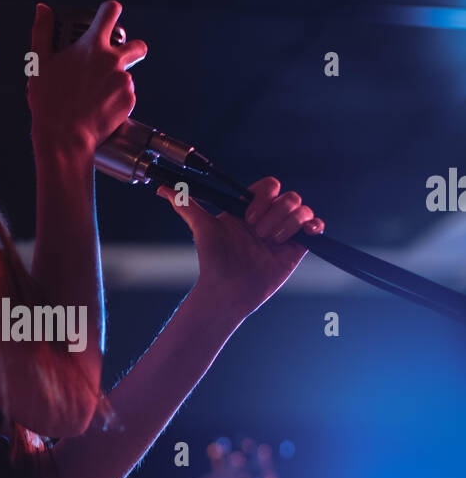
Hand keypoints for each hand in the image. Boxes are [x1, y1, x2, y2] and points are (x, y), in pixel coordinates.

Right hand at [26, 0, 147, 158]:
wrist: (65, 137)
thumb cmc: (49, 101)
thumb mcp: (40, 63)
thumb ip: (42, 32)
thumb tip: (42, 9)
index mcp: (92, 46)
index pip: (111, 12)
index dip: (111, 10)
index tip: (109, 15)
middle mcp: (113, 60)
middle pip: (137, 46)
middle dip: (132, 48)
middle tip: (119, 58)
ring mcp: (124, 81)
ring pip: (127, 75)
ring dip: (116, 80)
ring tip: (94, 95)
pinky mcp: (129, 101)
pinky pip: (126, 95)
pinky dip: (116, 99)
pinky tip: (99, 108)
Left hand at [157, 176, 324, 319]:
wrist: (227, 291)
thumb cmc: (214, 260)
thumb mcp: (202, 228)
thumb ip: (187, 205)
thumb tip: (163, 189)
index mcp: (250, 207)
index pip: (269, 186)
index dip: (263, 197)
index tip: (248, 216)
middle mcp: (269, 216)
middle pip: (289, 196)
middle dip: (275, 213)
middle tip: (258, 234)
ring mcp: (284, 231)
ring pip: (302, 209)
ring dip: (288, 224)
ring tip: (270, 242)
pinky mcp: (296, 247)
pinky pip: (314, 227)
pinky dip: (315, 225)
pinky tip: (307, 232)